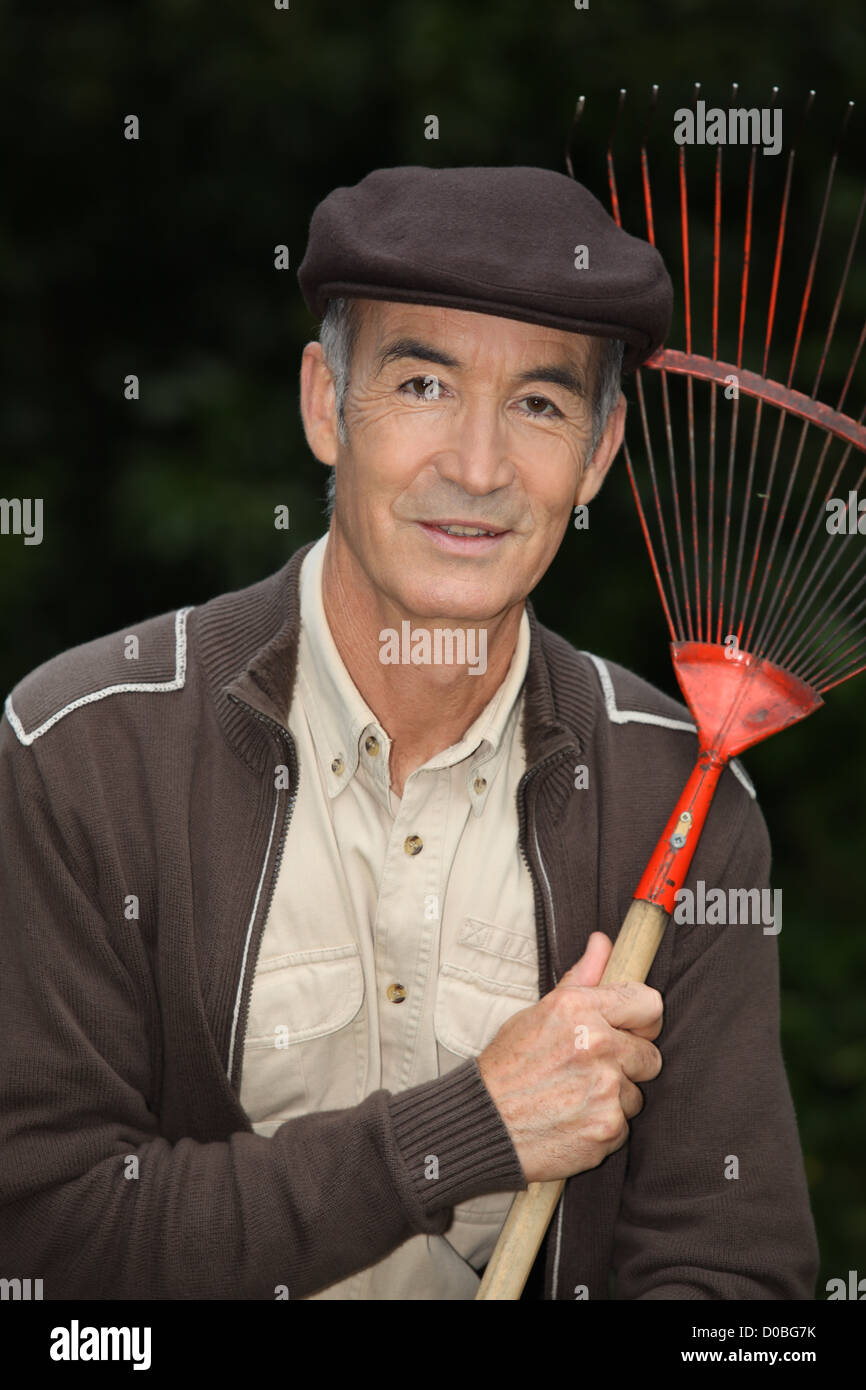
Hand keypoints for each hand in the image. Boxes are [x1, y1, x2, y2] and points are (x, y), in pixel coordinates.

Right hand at [477, 932, 662, 1183]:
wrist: (485, 1123)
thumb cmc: (508, 1067)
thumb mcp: (540, 1012)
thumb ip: (582, 978)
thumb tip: (603, 943)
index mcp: (579, 1009)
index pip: (649, 1004)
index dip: (643, 1019)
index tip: (631, 1029)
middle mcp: (597, 1045)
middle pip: (650, 1056)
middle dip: (628, 1065)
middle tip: (592, 1070)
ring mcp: (605, 1088)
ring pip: (636, 1094)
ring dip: (613, 1098)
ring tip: (575, 1096)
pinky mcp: (607, 1127)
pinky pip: (624, 1125)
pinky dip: (603, 1125)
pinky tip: (574, 1119)